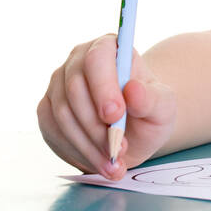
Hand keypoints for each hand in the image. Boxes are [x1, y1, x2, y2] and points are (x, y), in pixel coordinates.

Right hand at [37, 33, 176, 179]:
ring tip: (115, 162)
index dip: (103, 86)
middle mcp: (77, 61)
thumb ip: (152, 99)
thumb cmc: (150, 110)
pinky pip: (54, 132)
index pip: (97, 58)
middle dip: (97, 125)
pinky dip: (78, 152)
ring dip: (89, 144)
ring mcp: (58, 85)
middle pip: (75, 89)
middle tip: (120, 148)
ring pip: (63, 114)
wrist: (135, 129)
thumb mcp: (163, 106)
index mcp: (108, 48)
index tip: (116, 114)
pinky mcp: (47, 110)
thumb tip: (133, 90)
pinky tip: (100, 163)